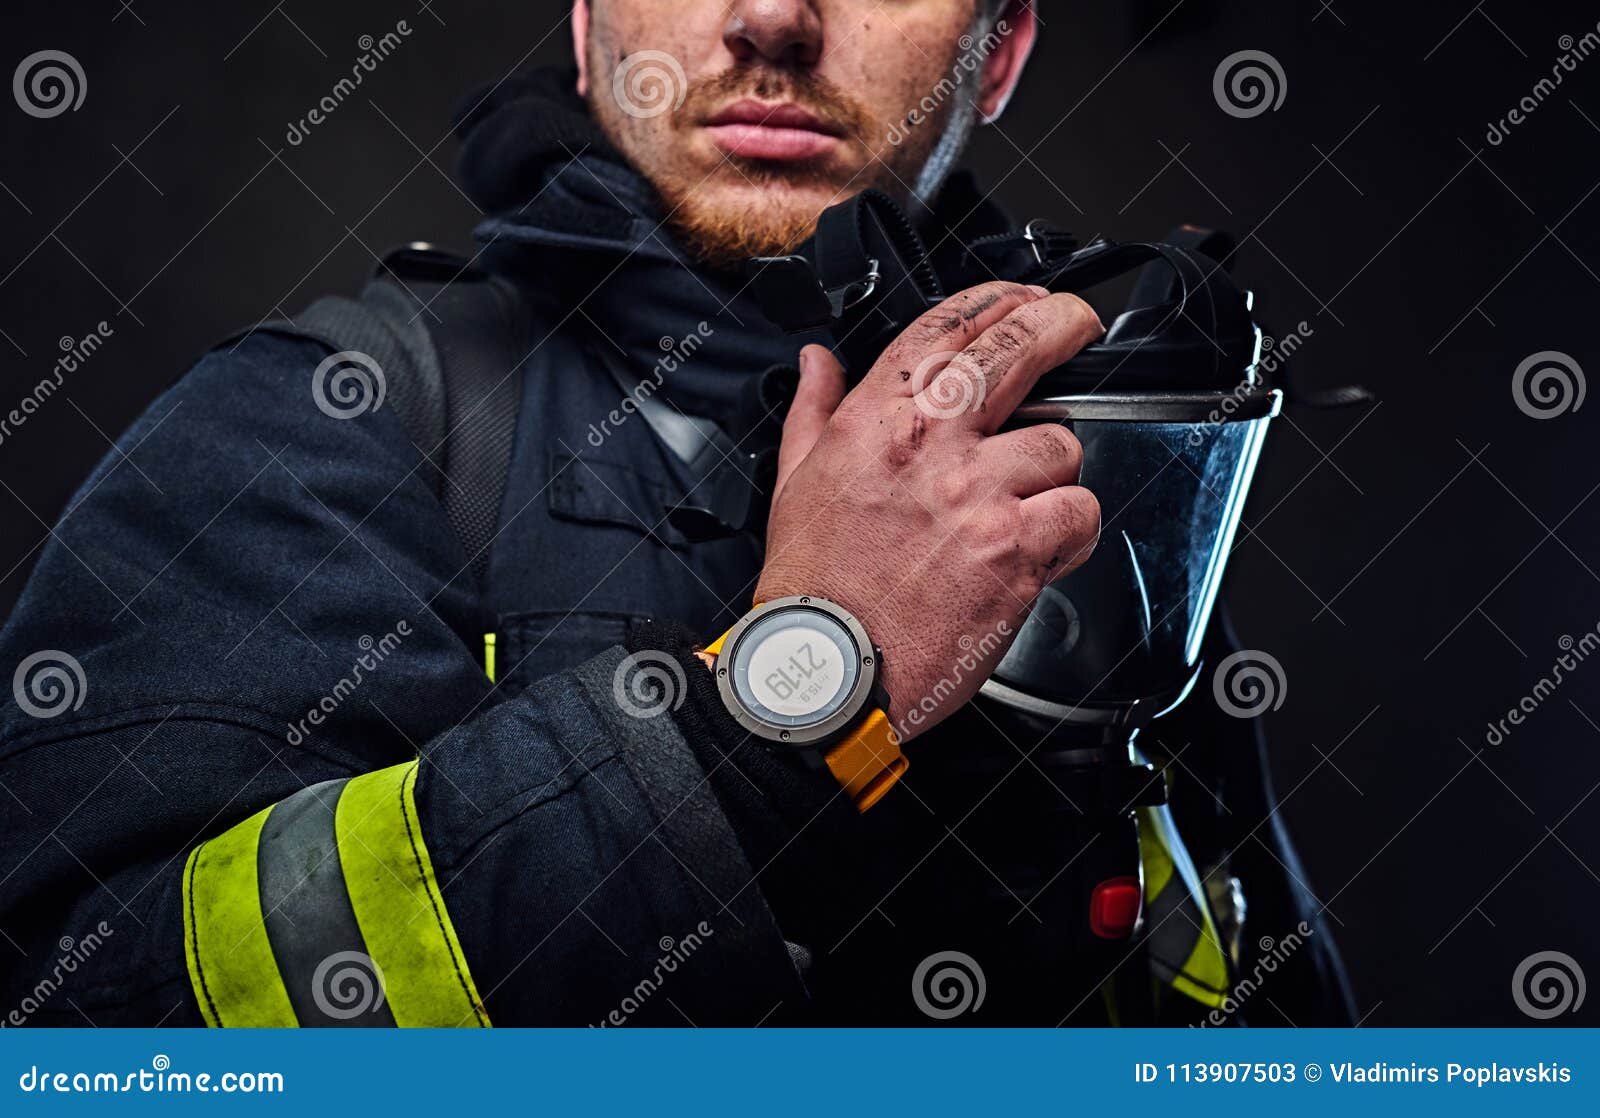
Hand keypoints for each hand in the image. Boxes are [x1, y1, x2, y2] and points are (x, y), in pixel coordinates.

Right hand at [755, 281, 1104, 740]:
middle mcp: (930, 446)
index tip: (1024, 298)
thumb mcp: (793, 483)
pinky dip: (1071, 531)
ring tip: (1021, 506)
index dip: (997, 299)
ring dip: (1051, 473)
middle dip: (1060, 324)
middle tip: (1077, 323)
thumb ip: (814, 411)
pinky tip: (1041, 548)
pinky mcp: (1015, 550)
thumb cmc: (810, 587)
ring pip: (1060, 445)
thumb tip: (818, 362)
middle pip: (1017, 351)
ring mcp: (977, 494)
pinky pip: (1079, 513)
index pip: (946, 328)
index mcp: (875, 422)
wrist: (823, 669)